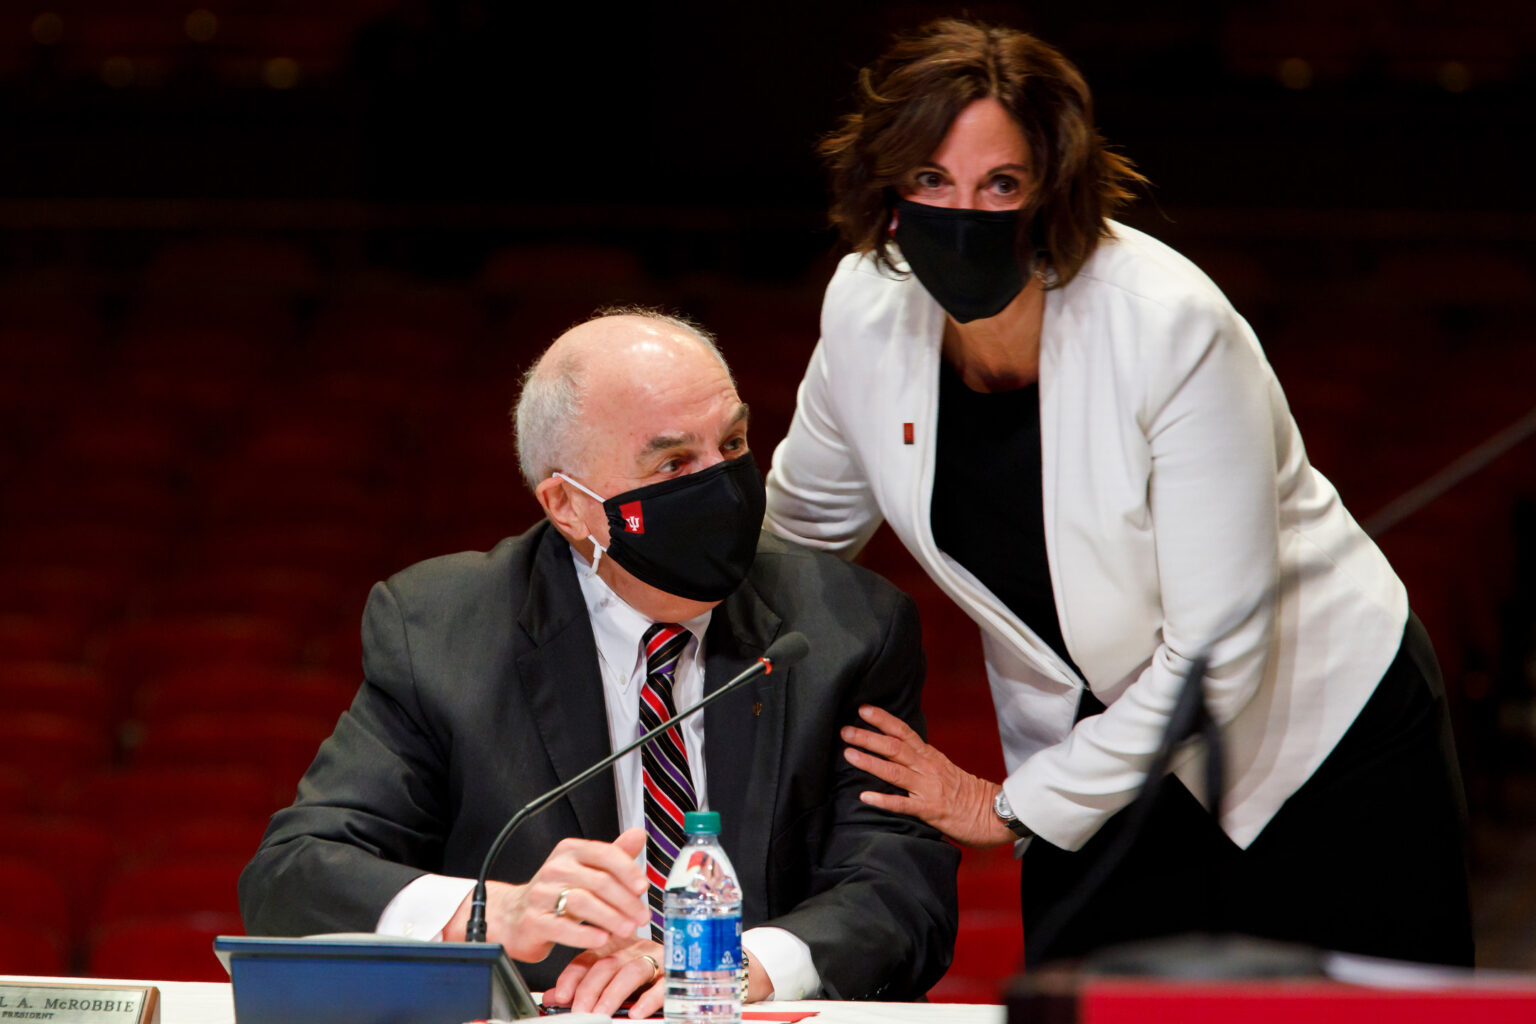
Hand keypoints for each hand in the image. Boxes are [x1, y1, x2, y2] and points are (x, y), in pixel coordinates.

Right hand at [443, 827, 649, 962]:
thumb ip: (614, 855)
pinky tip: (602, 939)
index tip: (643, 888)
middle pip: (598, 881)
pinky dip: (586, 934)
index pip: (605, 854)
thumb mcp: (585, 870)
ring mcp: (542, 894)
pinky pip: (563, 927)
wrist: (513, 916)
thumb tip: (639, 834)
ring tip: (627, 930)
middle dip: (626, 901)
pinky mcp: (534, 920)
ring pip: (583, 902)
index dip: (628, 871)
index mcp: (570, 851)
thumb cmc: (556, 893)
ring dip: (611, 918)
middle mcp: (555, 868)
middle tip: (642, 917)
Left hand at [545, 934, 664, 1018]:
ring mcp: (654, 959)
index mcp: (613, 948)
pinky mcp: (674, 973)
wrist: (688, 961)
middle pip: (606, 964)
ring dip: (612, 994)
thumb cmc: (642, 974)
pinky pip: (661, 985)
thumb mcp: (609, 978)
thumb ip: (582, 987)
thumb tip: (551, 998)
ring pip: (630, 971)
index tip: (560, 996)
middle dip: (589, 989)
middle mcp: (632, 949)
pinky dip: (648, 999)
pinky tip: (637, 1012)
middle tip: (580, 1011)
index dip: (572, 976)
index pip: (587, 958)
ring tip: (601, 1014)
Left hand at [842, 704, 1014, 847]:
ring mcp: (928, 788)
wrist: (993, 814)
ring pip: (894, 771)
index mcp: (930, 756)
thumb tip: (897, 752)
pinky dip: (883, 800)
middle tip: (845, 730)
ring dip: (870, 762)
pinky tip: (865, 797)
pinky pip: (903, 804)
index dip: (883, 719)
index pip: (904, 732)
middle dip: (868, 737)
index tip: (863, 709)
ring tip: (848, 754)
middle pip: (894, 747)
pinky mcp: (930, 810)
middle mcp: (927, 767)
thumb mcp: (943, 768)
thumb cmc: (966, 793)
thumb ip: (921, 760)